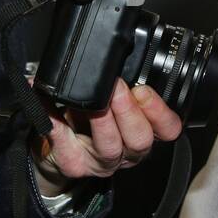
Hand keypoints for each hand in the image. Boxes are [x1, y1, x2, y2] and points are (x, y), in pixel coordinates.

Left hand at [31, 78, 182, 184]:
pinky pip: (65, 143)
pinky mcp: (74, 163)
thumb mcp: (113, 102)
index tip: (144, 89)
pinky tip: (49, 105)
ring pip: (110, 147)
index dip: (160, 112)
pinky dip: (55, 121)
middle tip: (118, 87)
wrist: (60, 152)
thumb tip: (111, 54)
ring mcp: (101, 161)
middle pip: (140, 140)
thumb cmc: (90, 122)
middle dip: (130, 111)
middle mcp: (127, 152)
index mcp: (143, 132)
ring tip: (92, 102)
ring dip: (102, 120)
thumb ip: (121, 84)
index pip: (168, 129)